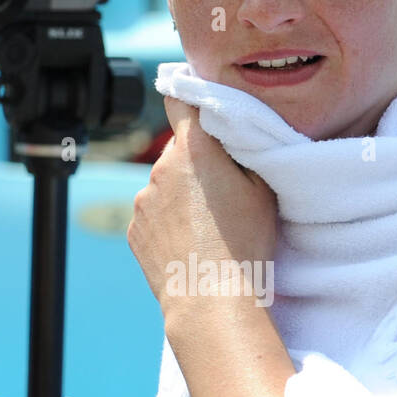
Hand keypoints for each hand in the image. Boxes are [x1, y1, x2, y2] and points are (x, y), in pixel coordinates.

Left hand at [126, 95, 277, 319]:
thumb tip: (227, 132)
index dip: (189, 96)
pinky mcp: (133, 230)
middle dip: (196, 162)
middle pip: (178, 150)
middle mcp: (160, 169)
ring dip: (181, 195)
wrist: (211, 300)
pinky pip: (153, 214)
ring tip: (208, 227)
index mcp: (193, 150)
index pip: (179, 99)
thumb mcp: (262, 188)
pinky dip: (168, 222)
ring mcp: (142, 200)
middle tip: (222, 191)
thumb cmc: (245, 244)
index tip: (196, 100)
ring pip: (164, 184)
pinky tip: (190, 244)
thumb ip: (243, 152)